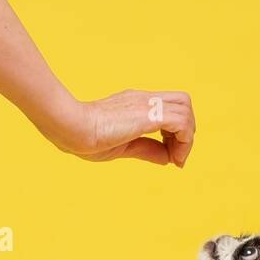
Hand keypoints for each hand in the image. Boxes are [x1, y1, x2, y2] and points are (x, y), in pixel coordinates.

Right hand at [46, 90, 195, 166]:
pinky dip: (184, 141)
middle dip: (186, 131)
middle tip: (176, 157)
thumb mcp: (124, 147)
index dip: (177, 131)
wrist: (72, 127)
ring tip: (176, 159)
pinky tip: (174, 158)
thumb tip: (168, 158)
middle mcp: (145, 100)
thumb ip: (147, 149)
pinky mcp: (149, 115)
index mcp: (136, 104)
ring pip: (186, 110)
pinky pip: (181, 122)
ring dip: (187, 138)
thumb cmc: (87, 137)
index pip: (170, 106)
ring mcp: (147, 104)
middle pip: (183, 103)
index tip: (171, 155)